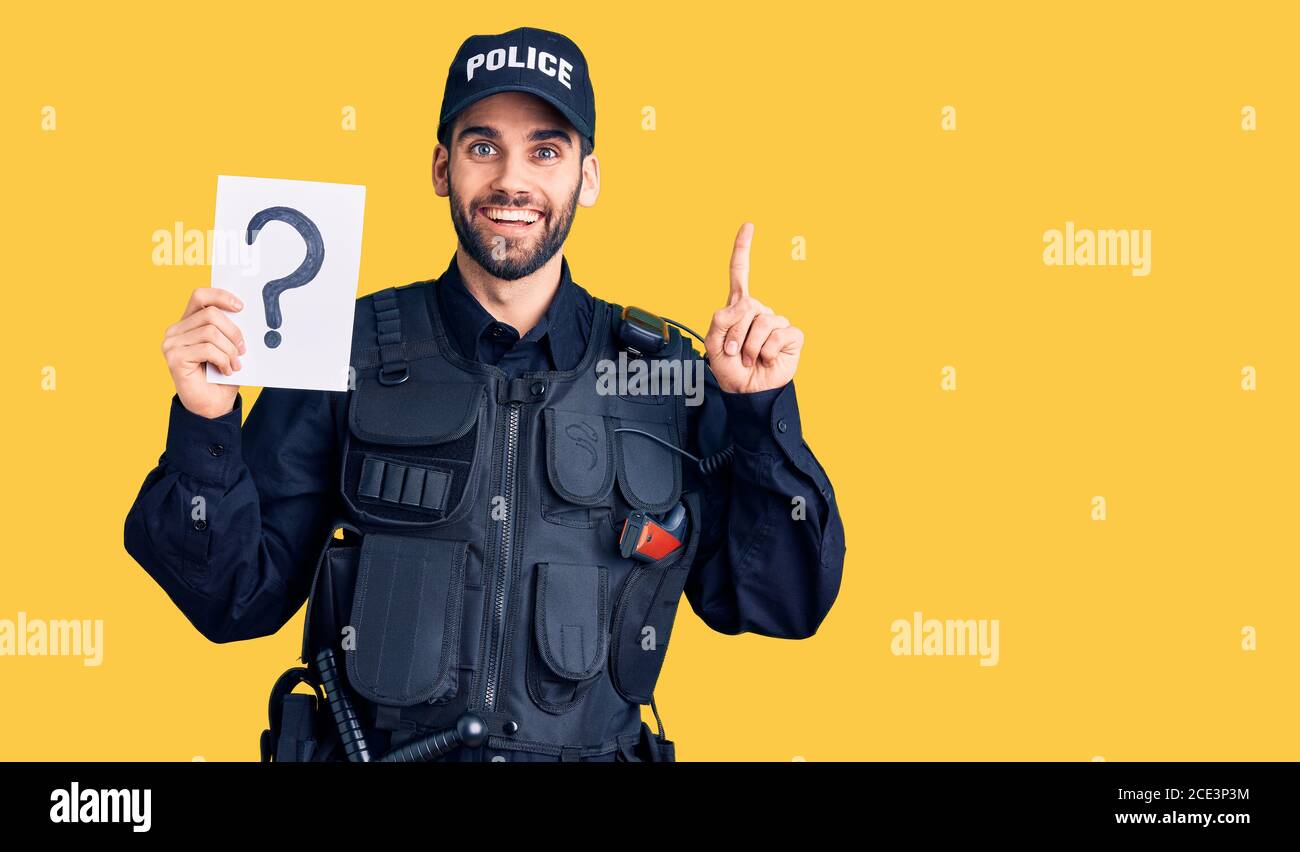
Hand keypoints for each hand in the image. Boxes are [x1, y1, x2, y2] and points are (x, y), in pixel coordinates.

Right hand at [162, 288, 245, 418]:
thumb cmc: (221, 376)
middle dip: (233, 331)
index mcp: (188, 323)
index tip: (241, 307)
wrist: (212, 406)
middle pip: (210, 314)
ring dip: (229, 350)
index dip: (221, 296)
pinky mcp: (174, 357)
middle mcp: (176, 330)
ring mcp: (172, 344)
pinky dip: (223, 360)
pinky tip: (226, 370)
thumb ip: (230, 330)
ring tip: (235, 364)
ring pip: (210, 332)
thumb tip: (245, 313)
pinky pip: (207, 349)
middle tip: (242, 349)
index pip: (200, 296)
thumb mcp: (229, 347)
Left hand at [703, 222, 803, 393]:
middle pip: (745, 306)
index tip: (749, 226)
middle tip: (733, 352)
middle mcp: (758, 311)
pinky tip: (766, 359)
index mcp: (738, 308)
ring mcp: (776, 322)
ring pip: (761, 323)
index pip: (740, 273)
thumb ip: (719, 321)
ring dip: (748, 347)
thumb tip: (742, 305)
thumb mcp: (713, 345)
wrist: (748, 392)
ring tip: (749, 359)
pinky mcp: (791, 336)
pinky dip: (766, 351)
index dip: (743, 249)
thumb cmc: (731, 369)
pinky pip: (778, 335)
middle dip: (734, 332)